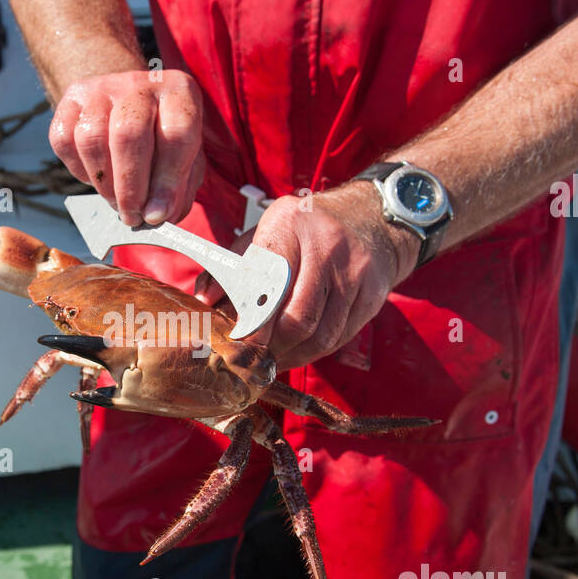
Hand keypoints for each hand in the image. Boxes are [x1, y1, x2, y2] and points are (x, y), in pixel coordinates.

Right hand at [50, 69, 205, 226]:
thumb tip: (155, 216)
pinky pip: (63, 140)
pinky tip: (96, 179)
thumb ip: (177, 190)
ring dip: (104, 183)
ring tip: (116, 203)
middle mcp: (140, 84)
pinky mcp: (72, 98)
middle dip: (130, 186)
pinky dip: (78, 170)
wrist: (130, 103)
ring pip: (92, 138)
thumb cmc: (164, 140)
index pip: (176, 134)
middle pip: (129, 134)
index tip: (156, 214)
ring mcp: (101, 88)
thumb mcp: (186, 161)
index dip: (167, 181)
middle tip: (133, 216)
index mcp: (179, 93)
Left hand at [194, 183, 420, 371]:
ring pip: (321, 335)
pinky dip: (316, 351)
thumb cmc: (306, 229)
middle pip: (297, 319)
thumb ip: (232, 264)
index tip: (237, 344)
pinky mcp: (373, 294)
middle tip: (255, 358)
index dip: (251, 325)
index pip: (267, 285)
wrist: (370, 219)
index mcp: (290, 225)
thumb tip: (204, 299)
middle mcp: (327, 246)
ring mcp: (355, 272)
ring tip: (275, 359)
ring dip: (294, 356)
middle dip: (272, 347)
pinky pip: (340, 337)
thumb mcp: (265, 231)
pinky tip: (300, 350)